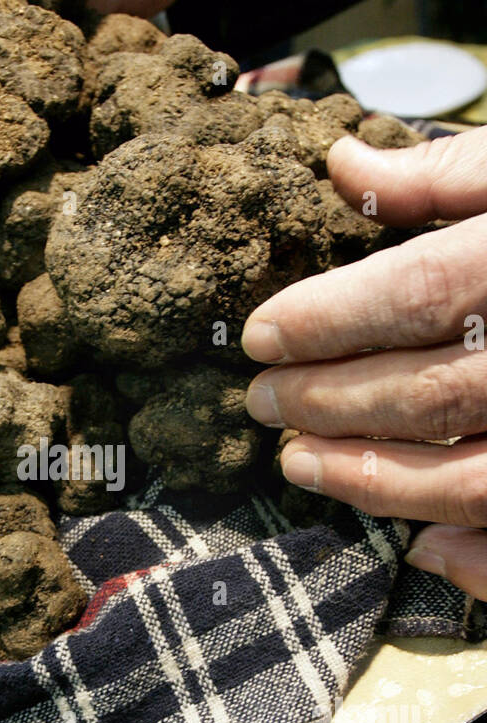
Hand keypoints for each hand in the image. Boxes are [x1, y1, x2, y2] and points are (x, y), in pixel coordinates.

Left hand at [242, 127, 486, 600]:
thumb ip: (450, 174)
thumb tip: (340, 165)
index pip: (416, 291)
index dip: (326, 320)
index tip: (258, 337)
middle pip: (430, 390)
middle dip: (330, 402)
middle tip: (261, 405)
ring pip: (472, 475)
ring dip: (375, 480)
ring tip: (300, 466)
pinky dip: (479, 557)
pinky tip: (420, 552)